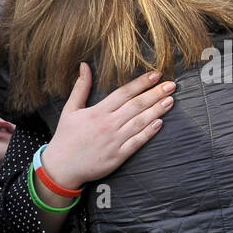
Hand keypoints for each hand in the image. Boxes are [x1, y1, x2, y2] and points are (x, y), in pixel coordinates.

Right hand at [41, 64, 175, 190]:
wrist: (61, 167)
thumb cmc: (66, 137)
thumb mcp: (70, 109)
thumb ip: (80, 87)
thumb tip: (84, 65)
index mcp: (97, 111)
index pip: (124, 93)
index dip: (141, 83)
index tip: (155, 75)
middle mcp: (108, 124)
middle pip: (136, 105)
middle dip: (155, 94)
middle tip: (171, 85)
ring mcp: (114, 140)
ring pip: (140, 122)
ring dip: (156, 110)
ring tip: (170, 100)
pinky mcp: (118, 156)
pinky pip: (136, 142)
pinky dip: (149, 132)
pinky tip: (160, 123)